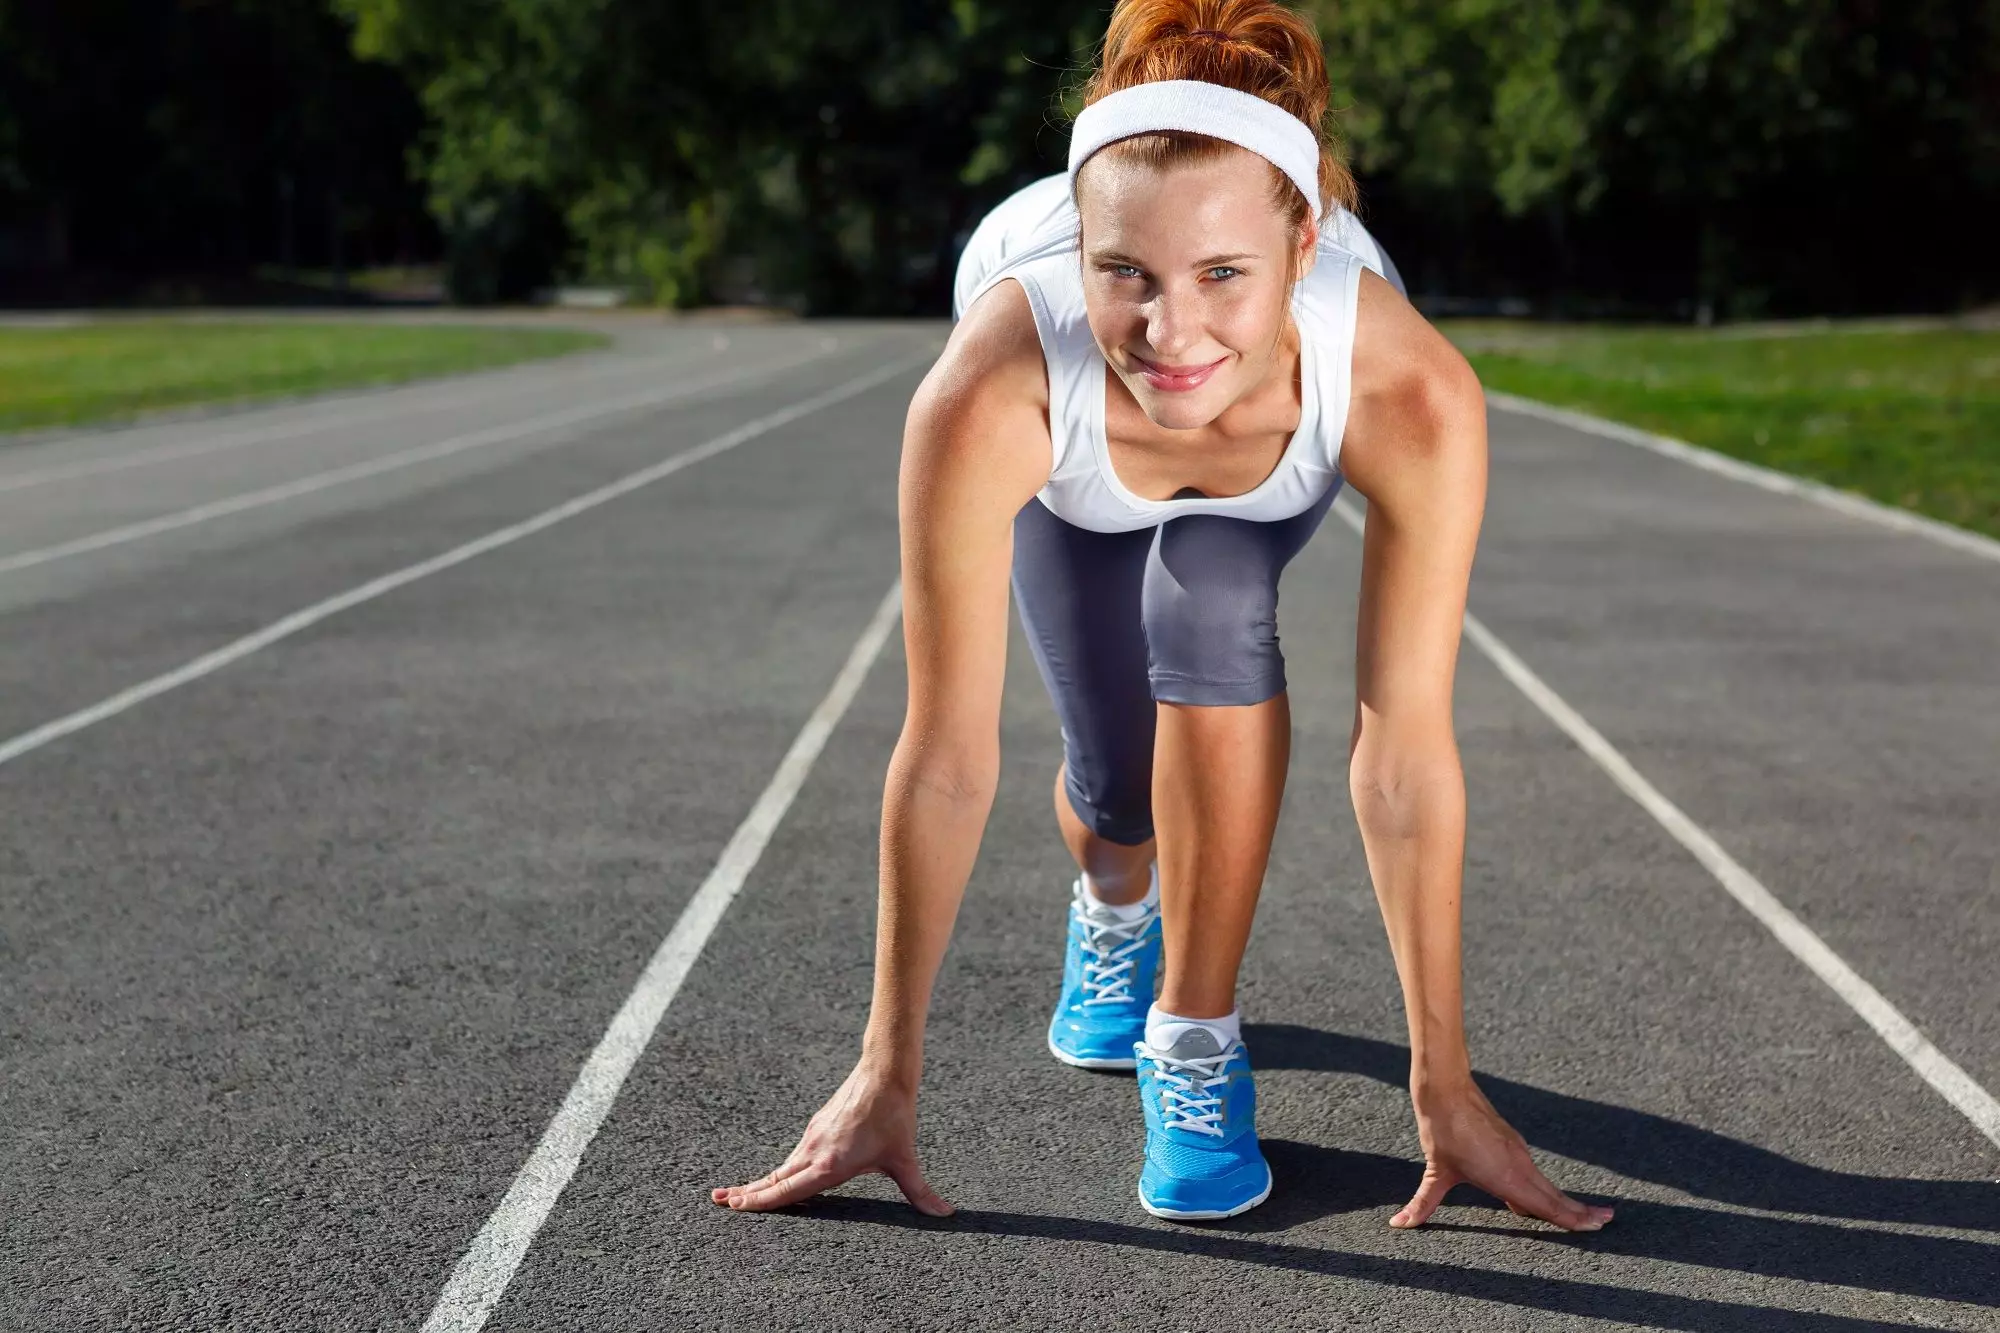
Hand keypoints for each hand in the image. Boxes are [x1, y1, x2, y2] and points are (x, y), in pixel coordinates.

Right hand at [710, 1064, 952, 1215]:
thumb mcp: (904, 1159)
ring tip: (745, 1192)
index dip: (758, 1202)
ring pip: (785, 1166)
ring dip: (765, 1181)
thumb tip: (946, 1214)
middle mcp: (813, 1152)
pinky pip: (797, 1153)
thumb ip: (921, 1192)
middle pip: (774, 1180)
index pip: (785, 1192)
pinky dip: (785, 1168)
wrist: (884, 1072)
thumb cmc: (894, 1117)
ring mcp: (814, 1136)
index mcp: (828, 1166)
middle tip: (721, 1201)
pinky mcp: (819, 1124)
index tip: (733, 1206)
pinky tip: (788, 1173)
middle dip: (748, 1193)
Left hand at [1392, 1081, 1612, 1231]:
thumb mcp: (1437, 1172)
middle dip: (1580, 1212)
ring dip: (1563, 1200)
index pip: (1548, 1207)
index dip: (1573, 1219)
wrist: (1446, 1089)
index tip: (1597, 1227)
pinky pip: (1533, 1173)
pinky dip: (1544, 1188)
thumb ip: (1423, 1204)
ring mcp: (1518, 1152)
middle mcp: (1520, 1165)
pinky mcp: (1512, 1142)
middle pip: (1556, 1197)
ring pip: (1545, 1184)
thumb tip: (1398, 1224)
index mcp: (1508, 1178)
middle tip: (1604, 1222)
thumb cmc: (1442, 1131)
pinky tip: (1540, 1198)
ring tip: (1584, 1214)